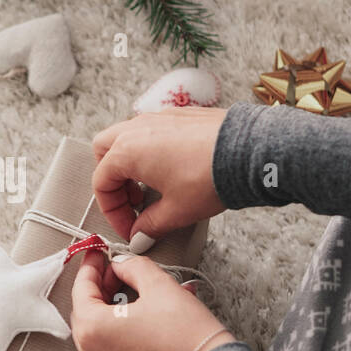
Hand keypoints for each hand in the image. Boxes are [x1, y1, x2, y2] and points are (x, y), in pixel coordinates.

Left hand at [70, 251, 232, 350]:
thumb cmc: (186, 336)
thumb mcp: (158, 285)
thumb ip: (132, 267)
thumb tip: (121, 265)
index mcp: (92, 330)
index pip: (81, 289)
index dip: (90, 267)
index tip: (97, 254)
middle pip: (87, 312)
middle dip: (102, 287)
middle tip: (117, 271)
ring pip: (100, 332)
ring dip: (113, 308)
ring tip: (136, 290)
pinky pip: (113, 350)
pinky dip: (122, 330)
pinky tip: (143, 314)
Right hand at [92, 108, 226, 249]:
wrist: (248, 151)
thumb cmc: (210, 176)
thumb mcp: (176, 211)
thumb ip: (151, 225)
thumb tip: (140, 236)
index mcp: (126, 152)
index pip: (102, 183)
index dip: (112, 211)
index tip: (130, 227)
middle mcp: (136, 129)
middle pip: (104, 151)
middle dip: (112, 179)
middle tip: (132, 201)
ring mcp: (158, 117)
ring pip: (126, 136)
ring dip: (130, 163)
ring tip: (150, 185)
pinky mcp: (179, 114)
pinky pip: (152, 129)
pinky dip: (151, 149)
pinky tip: (171, 168)